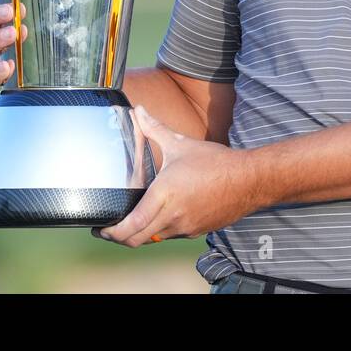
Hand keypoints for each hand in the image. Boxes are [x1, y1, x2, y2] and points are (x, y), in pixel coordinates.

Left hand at [94, 105, 260, 247]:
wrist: (249, 180)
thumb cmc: (215, 162)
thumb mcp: (181, 144)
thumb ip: (155, 128)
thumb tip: (138, 111)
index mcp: (164, 195)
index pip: (130, 226)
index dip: (111, 232)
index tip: (101, 226)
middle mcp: (172, 216)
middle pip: (135, 240)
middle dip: (118, 237)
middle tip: (109, 228)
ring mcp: (185, 227)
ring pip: (152, 239)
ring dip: (140, 233)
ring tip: (133, 220)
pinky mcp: (196, 231)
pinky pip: (171, 235)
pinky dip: (160, 230)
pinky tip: (161, 215)